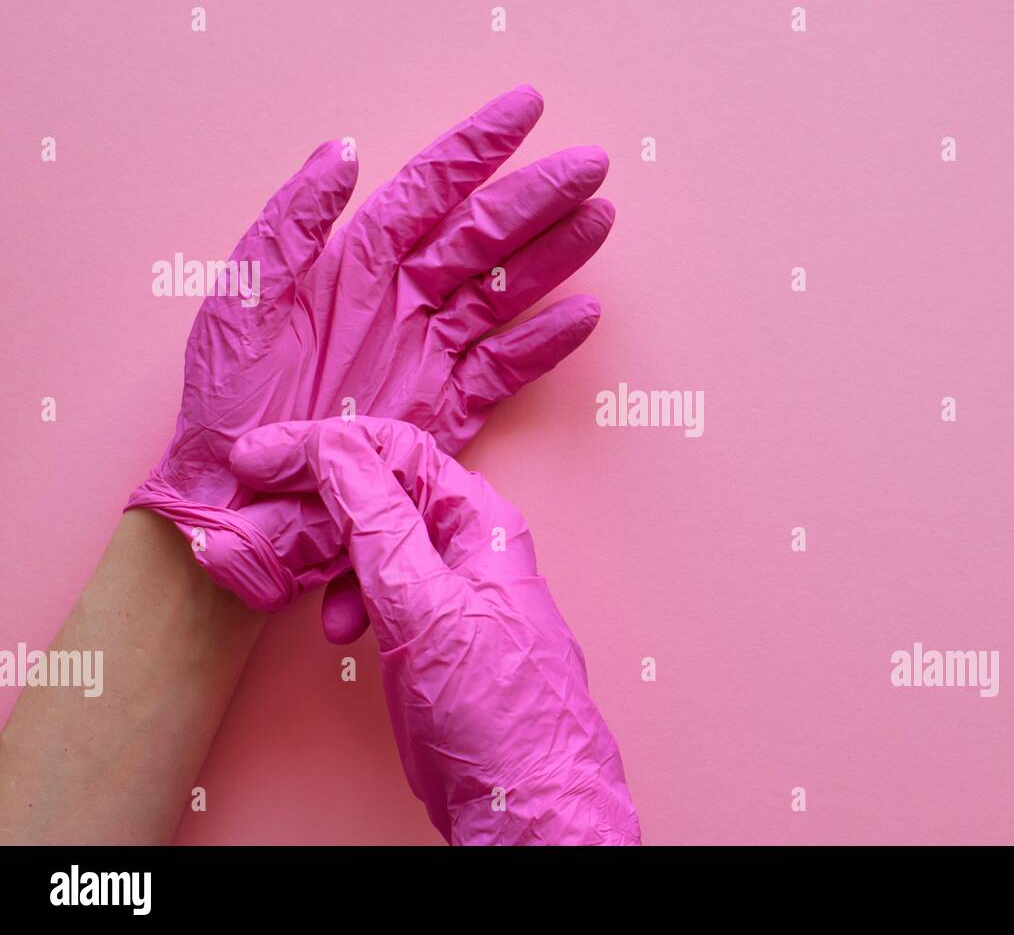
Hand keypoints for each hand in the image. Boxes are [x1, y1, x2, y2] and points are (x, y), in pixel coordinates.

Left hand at [129, 86, 612, 611]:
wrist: (242, 509)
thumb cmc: (229, 408)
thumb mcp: (240, 304)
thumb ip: (290, 226)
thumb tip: (345, 150)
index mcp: (352, 267)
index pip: (426, 190)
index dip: (476, 148)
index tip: (527, 107)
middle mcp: (401, 302)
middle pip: (480, 235)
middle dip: (535, 195)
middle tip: (591, 163)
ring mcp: (429, 355)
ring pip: (504, 292)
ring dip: (552, 255)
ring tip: (600, 219)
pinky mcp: (448, 411)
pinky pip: (505, 370)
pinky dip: (544, 344)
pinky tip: (582, 314)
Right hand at [230, 417, 640, 845]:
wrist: (523, 802)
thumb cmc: (496, 709)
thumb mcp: (426, 607)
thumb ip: (379, 525)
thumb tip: (336, 448)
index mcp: (478, 521)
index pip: (395, 452)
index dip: (322, 446)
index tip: (258, 457)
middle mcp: (466, 544)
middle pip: (379, 488)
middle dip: (314, 497)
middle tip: (255, 503)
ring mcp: (449, 586)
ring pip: (372, 540)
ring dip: (327, 552)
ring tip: (301, 581)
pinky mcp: (431, 629)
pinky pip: (376, 586)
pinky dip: (346, 596)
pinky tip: (337, 627)